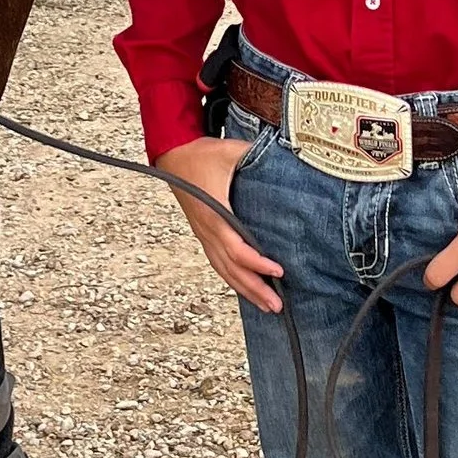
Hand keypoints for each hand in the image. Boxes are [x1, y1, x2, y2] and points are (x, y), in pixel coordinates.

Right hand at [154, 136, 286, 314]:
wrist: (172, 155)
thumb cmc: (200, 154)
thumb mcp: (230, 151)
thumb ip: (256, 155)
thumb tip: (285, 155)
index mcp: (214, 214)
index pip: (237, 249)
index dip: (257, 264)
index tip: (278, 272)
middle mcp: (207, 230)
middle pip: (231, 268)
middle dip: (255, 289)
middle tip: (277, 306)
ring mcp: (204, 234)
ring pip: (224, 270)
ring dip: (245, 289)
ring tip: (266, 305)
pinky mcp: (203, 233)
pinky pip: (218, 262)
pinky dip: (233, 279)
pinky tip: (245, 288)